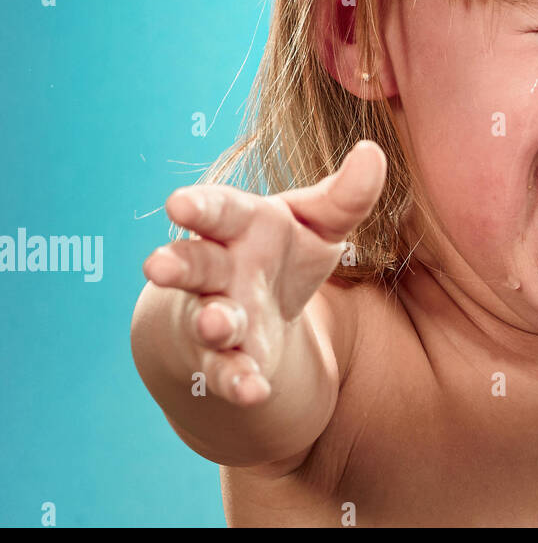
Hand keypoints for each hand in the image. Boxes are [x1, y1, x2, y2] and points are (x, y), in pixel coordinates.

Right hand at [142, 140, 386, 405]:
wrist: (247, 316)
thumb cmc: (280, 253)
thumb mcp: (316, 223)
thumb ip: (344, 195)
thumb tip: (373, 152)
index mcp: (237, 225)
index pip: (217, 211)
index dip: (199, 207)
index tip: (180, 203)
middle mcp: (217, 270)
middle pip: (193, 264)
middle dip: (177, 264)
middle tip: (158, 266)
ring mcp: (216, 318)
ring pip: (206, 321)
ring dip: (210, 324)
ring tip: (217, 325)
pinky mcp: (226, 362)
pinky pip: (227, 372)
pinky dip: (238, 381)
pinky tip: (254, 390)